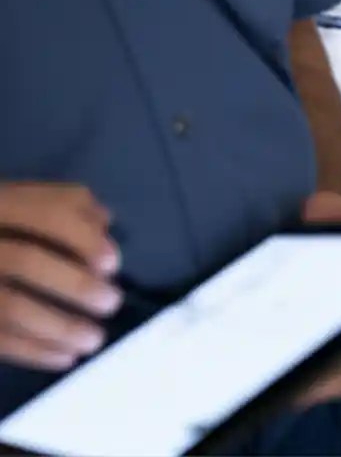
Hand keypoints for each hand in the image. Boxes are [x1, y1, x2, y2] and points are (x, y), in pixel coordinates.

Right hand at [0, 183, 121, 370]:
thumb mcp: (19, 200)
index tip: (112, 264)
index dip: (83, 238)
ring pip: (9, 306)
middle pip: (25, 261)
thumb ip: (62, 203)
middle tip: (111, 302)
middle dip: (76, 285)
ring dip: (60, 326)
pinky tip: (65, 357)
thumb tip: (103, 223)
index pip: (44, 213)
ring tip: (94, 339)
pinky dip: (33, 351)